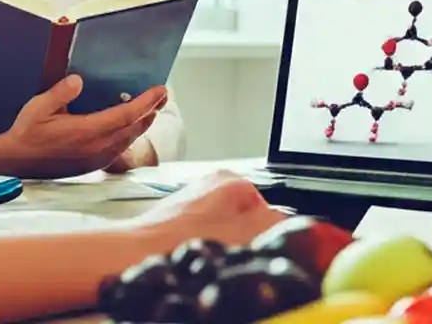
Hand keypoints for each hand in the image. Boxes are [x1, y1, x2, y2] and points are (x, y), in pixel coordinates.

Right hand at [0, 75, 165, 178]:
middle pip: (134, 128)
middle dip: (150, 110)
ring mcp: (96, 159)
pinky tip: (128, 128)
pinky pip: (119, 149)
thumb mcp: (39, 107)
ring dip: (141, 124)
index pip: (127, 115)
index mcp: (87, 131)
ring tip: (149, 110)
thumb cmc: (26, 133)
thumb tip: (78, 80)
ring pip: (128, 140)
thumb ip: (60, 93)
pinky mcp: (92, 165)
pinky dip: (128, 135)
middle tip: (161, 96)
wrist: (15, 163)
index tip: (160, 90)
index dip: (146, 102)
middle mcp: (97, 147)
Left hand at [137, 170, 287, 248]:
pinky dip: (206, 237)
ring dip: (225, 237)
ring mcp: (198, 191)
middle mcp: (217, 179)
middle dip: (245, 234)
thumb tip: (292, 221)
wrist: (139, 248)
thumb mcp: (242, 234)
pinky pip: (207, 223)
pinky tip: (197, 248)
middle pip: (248, 213)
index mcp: (236, 181)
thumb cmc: (182, 239)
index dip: (266, 234)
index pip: (271, 209)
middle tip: (232, 251)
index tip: (257, 247)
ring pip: (227, 219)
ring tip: (212, 250)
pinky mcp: (184, 206)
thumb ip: (273, 223)